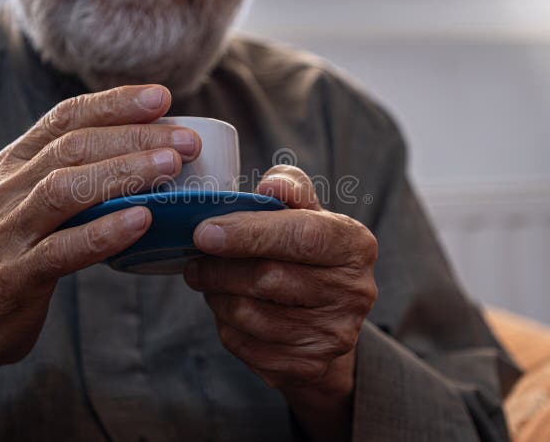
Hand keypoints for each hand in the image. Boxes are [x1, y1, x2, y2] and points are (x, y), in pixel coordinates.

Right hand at [0, 84, 199, 437]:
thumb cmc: (18, 252)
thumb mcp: (36, 201)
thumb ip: (77, 174)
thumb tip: (151, 151)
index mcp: (16, 163)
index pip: (66, 118)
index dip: (114, 103)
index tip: (162, 97)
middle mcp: (9, 188)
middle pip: (74, 147)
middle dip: (134, 137)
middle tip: (186, 141)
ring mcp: (8, 230)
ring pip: (66, 189)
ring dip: (124, 174)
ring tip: (170, 168)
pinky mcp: (16, 275)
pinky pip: (62, 249)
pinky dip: (104, 232)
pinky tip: (141, 221)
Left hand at [184, 165, 377, 440]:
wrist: (324, 320)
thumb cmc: (305, 252)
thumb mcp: (305, 213)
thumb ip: (288, 189)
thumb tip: (270, 184)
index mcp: (355, 244)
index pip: (303, 235)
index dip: (249, 234)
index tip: (204, 233)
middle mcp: (355, 291)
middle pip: (270, 278)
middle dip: (221, 269)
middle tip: (193, 261)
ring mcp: (335, 334)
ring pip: (253, 315)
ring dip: (218, 296)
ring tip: (209, 282)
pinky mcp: (309, 366)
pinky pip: (248, 344)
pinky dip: (226, 325)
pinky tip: (226, 310)